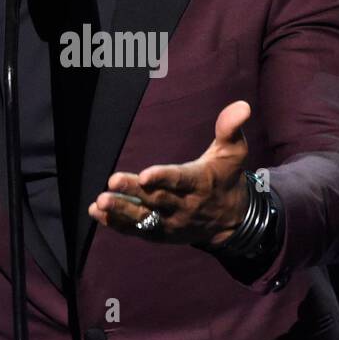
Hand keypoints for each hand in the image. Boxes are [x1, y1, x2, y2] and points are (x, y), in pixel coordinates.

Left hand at [88, 100, 250, 246]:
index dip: (163, 178)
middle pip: (156, 199)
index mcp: (199, 183)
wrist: (231, 221)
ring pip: (144, 218)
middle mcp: (184, 206)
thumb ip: (230, 129)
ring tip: (100, 202)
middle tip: (111, 182)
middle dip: (133, 191)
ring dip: (121, 210)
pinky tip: (97, 212)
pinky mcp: (160, 233)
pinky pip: (137, 230)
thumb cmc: (226, 178)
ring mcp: (171, 222)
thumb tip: (241, 106)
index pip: (179, 180)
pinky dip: (117, 223)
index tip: (146, 175)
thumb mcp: (233, 152)